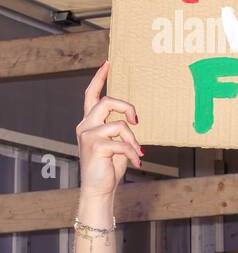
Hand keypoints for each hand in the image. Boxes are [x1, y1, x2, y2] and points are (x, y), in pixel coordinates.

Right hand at [76, 62, 142, 201]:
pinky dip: (133, 153)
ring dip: (133, 139)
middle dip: (127, 107)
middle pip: (107, 101)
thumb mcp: (117, 144)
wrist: (99, 188)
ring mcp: (88, 135)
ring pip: (119, 124)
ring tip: (136, 153)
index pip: (91, 95)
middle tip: (137, 121)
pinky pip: (123, 143)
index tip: (107, 63)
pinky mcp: (95, 146)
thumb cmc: (109, 167)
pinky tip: (136, 162)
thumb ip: (120, 130)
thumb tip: (132, 121)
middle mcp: (85, 126)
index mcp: (89, 123)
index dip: (99, 79)